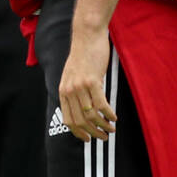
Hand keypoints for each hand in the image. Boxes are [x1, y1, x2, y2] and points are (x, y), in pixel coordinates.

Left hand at [58, 25, 115, 141]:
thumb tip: (82, 108)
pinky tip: (114, 118)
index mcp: (63, 91)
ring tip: (111, 129)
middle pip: (80, 121)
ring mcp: (80, 86)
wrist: (87, 37)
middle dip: (92, 133)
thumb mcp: (72, 75)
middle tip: (104, 137)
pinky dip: (108, 114)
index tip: (88, 139)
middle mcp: (69, 91)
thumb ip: (74, 91)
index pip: (68, 119)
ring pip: (91, 115)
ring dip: (103, 126)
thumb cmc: (83, 55)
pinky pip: (101, 105)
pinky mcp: (92, 81)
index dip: (78, 132)